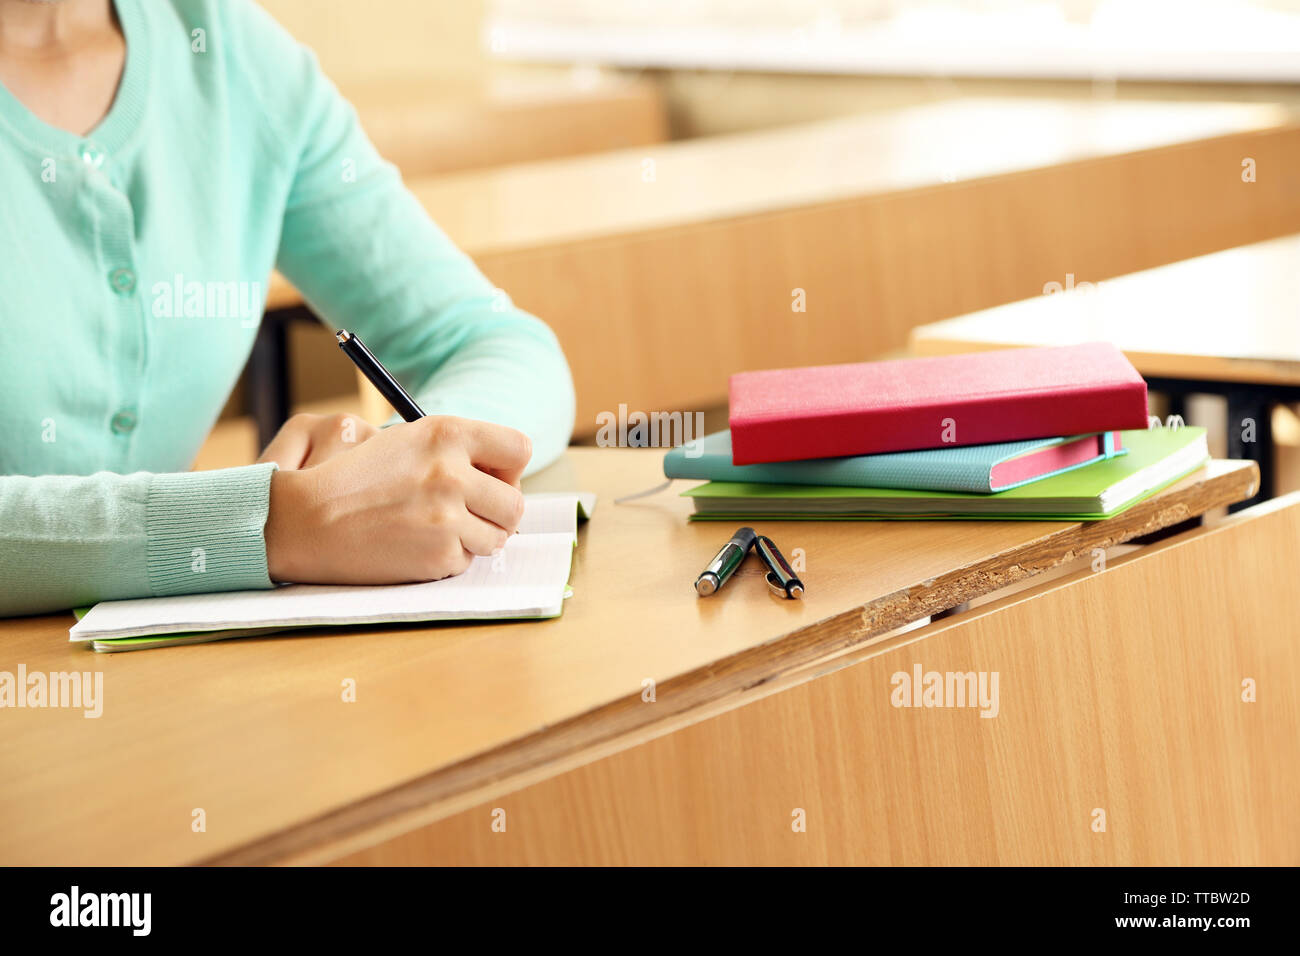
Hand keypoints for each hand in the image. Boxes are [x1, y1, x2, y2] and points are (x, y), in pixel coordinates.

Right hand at [264, 416, 531, 583]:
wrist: (305, 519)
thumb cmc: (355, 477)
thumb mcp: (407, 440)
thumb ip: (457, 448)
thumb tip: (504, 471)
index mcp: (447, 434)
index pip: (519, 448)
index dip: (509, 468)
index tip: (492, 478)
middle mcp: (453, 473)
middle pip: (516, 502)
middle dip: (498, 511)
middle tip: (471, 513)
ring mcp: (448, 517)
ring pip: (498, 537)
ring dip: (476, 537)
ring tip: (440, 529)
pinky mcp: (439, 555)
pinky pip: (467, 560)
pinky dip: (448, 558)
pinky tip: (416, 545)